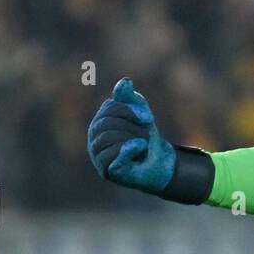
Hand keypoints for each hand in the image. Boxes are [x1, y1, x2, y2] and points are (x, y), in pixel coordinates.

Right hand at [87, 78, 174, 194]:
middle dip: (133, 127)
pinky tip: (139, 146)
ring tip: (144, 143)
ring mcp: (97, 155)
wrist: (159, 164)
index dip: (130, 110)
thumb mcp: (141, 114)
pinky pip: (113, 155)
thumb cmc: (146, 137)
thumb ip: (131, 98)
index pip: (110, 108)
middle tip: (147, 135)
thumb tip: (125, 82)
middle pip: (108, 122)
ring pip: (109, 137)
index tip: (148, 118)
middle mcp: (94, 137)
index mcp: (101, 120)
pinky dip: (129, 149)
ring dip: (133, 138)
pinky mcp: (106, 170)